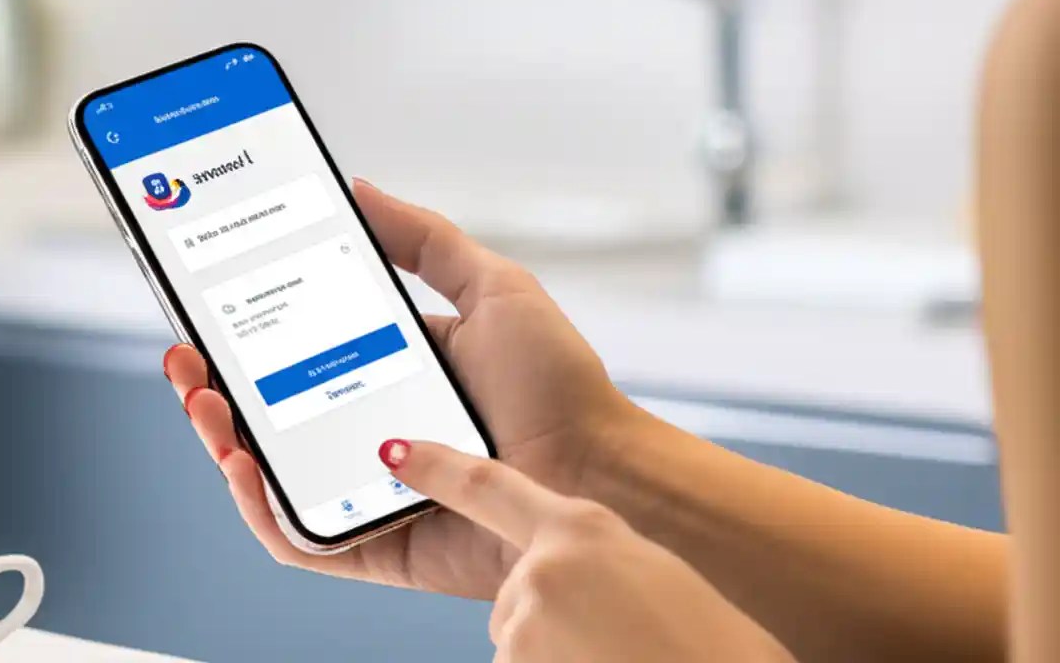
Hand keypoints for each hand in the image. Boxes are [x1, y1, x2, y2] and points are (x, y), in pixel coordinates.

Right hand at [163, 179, 641, 597]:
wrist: (597, 470)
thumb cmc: (560, 386)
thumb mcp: (493, 287)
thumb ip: (425, 239)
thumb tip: (360, 190)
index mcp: (387, 369)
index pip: (295, 349)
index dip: (243, 331)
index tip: (205, 302)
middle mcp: (368, 429)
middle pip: (267, 412)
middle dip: (212, 384)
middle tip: (186, 355)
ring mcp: (366, 489)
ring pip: (269, 474)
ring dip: (221, 440)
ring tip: (203, 403)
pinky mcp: (374, 545)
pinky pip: (299, 540)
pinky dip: (260, 509)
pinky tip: (243, 466)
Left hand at [381, 439, 794, 662]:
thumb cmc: (703, 640)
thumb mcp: (648, 573)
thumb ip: (589, 560)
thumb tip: (547, 580)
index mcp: (583, 528)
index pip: (486, 485)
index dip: (436, 468)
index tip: (391, 453)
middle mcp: (543, 568)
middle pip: (517, 593)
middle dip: (551, 615)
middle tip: (615, 634)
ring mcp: (525, 623)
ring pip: (518, 641)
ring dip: (556, 654)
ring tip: (617, 657)